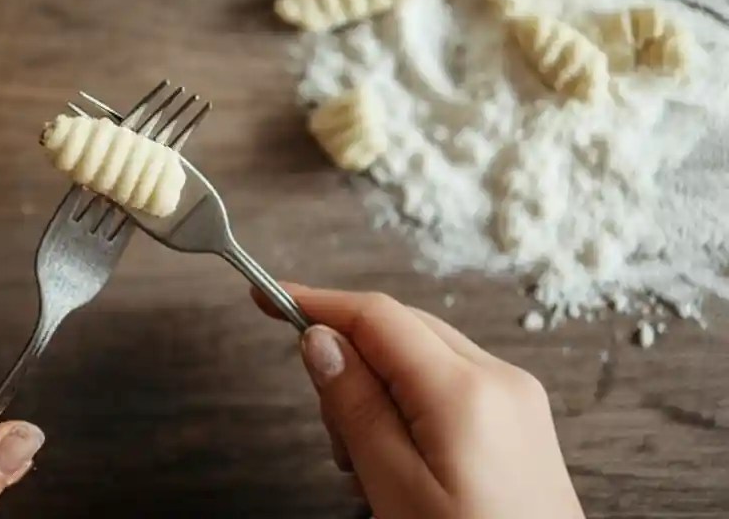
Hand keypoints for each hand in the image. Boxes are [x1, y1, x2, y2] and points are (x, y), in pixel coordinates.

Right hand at [255, 283, 584, 518]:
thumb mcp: (395, 489)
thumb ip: (356, 409)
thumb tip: (321, 340)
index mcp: (465, 391)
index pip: (376, 316)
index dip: (316, 302)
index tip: (267, 298)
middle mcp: (500, 378)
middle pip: (399, 330)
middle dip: (349, 360)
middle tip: (330, 431)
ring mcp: (516, 398)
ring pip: (421, 355)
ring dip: (378, 389)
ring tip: (369, 467)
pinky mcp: (520, 420)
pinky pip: (449, 384)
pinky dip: (409, 405)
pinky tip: (399, 458)